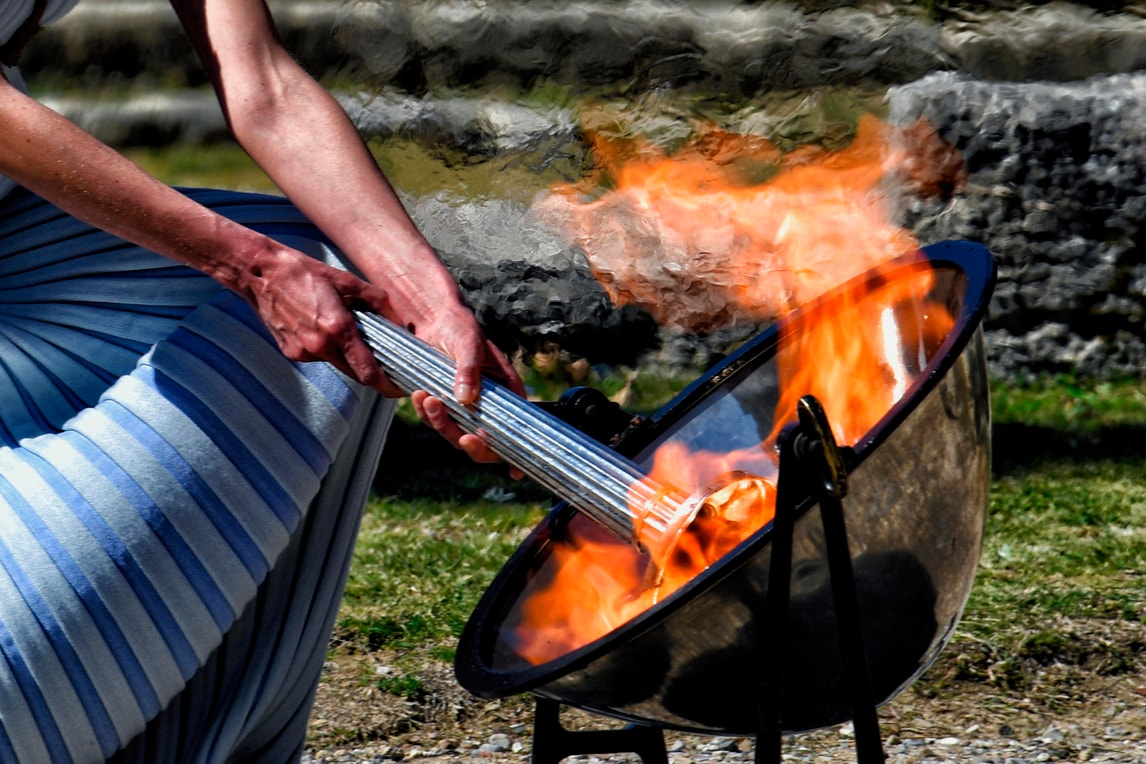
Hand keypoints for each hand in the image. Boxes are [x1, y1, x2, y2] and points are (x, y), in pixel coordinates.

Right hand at [235, 242, 406, 394]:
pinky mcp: (291, 353)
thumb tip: (399, 321)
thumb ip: (377, 301)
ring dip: (347, 356)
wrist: (259, 274)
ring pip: (337, 364)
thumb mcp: (347, 280)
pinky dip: (327, 349)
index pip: (368, 372)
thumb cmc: (304, 272)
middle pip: (355, 373)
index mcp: (337, 329)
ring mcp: (303, 353)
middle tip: (386, 363)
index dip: (386, 384)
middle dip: (371, 371)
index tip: (399, 388)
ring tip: (348, 332)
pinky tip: (322, 328)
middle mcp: (320, 347)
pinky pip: (318, 357)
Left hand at [406, 313, 526, 475]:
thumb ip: (469, 369)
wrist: (429, 317)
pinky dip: (426, 413)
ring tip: (427, 399)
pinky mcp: (443, 403)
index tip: (514, 471)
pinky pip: (436, 419)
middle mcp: (487, 402)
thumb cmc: (458, 325)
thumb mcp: (468, 342)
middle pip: (484, 439)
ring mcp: (464, 405)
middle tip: (461, 438)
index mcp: (505, 389)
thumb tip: (467, 399)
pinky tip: (419, 396)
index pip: (516, 427)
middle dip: (469, 441)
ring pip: (455, 432)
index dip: (515, 452)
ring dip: (441, 423)